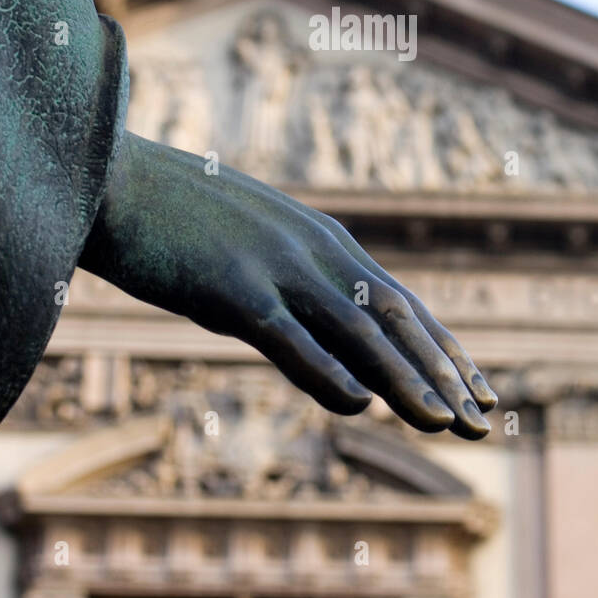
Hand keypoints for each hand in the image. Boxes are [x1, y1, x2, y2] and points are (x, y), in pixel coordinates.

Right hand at [80, 132, 496, 437]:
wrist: (111, 176)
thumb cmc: (180, 219)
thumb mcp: (252, 252)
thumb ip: (292, 290)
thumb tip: (322, 338)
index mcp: (322, 241)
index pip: (400, 303)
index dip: (444, 350)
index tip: (481, 390)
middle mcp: (313, 251)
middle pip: (393, 316)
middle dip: (444, 370)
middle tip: (485, 418)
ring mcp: (274, 267)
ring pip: (356, 329)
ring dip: (404, 377)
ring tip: (444, 421)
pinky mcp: (229, 287)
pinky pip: (286, 335)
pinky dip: (325, 370)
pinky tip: (359, 406)